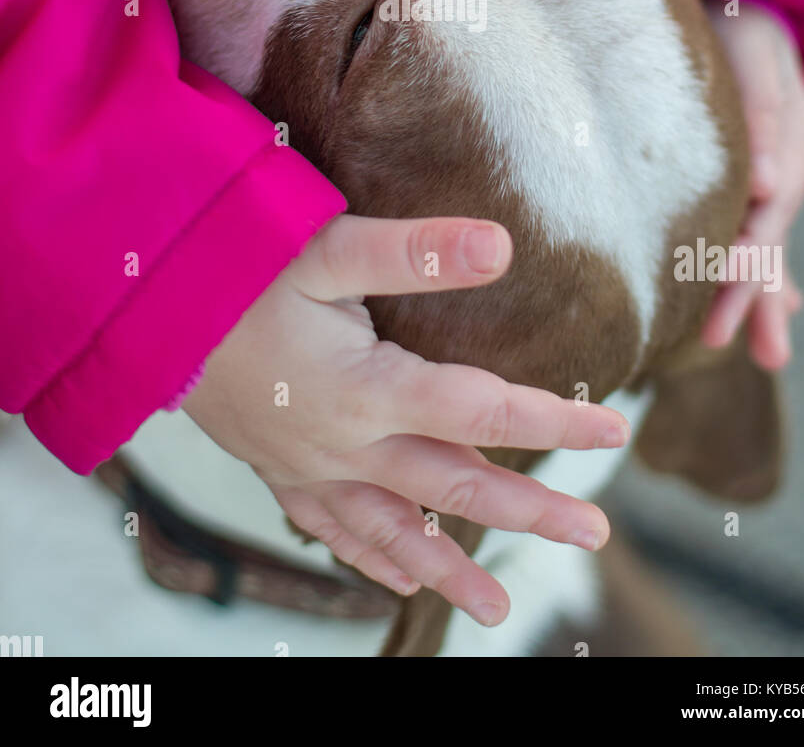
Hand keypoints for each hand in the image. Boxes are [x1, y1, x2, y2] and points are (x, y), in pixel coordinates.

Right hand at [183, 214, 628, 624]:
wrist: (141, 316)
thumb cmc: (234, 275)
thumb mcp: (325, 252)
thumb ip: (413, 252)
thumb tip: (502, 244)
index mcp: (366, 390)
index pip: (482, 411)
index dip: (553, 422)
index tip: (613, 430)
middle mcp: (345, 445)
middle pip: (454, 488)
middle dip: (528, 512)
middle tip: (594, 534)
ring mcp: (309, 468)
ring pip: (395, 532)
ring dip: (453, 568)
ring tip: (501, 608)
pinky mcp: (279, 472)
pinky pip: (334, 531)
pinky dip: (374, 558)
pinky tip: (401, 579)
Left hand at [702, 2, 803, 369]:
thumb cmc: (735, 22)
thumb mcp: (750, 51)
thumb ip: (763, 110)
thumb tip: (765, 183)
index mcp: (785, 144)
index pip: (768, 211)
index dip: (748, 252)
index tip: (724, 281)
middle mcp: (782, 168)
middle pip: (767, 242)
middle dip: (750, 294)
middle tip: (723, 339)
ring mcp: (769, 176)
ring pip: (764, 248)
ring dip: (761, 297)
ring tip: (764, 353)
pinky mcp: (746, 177)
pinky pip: (752, 233)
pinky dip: (758, 270)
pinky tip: (771, 306)